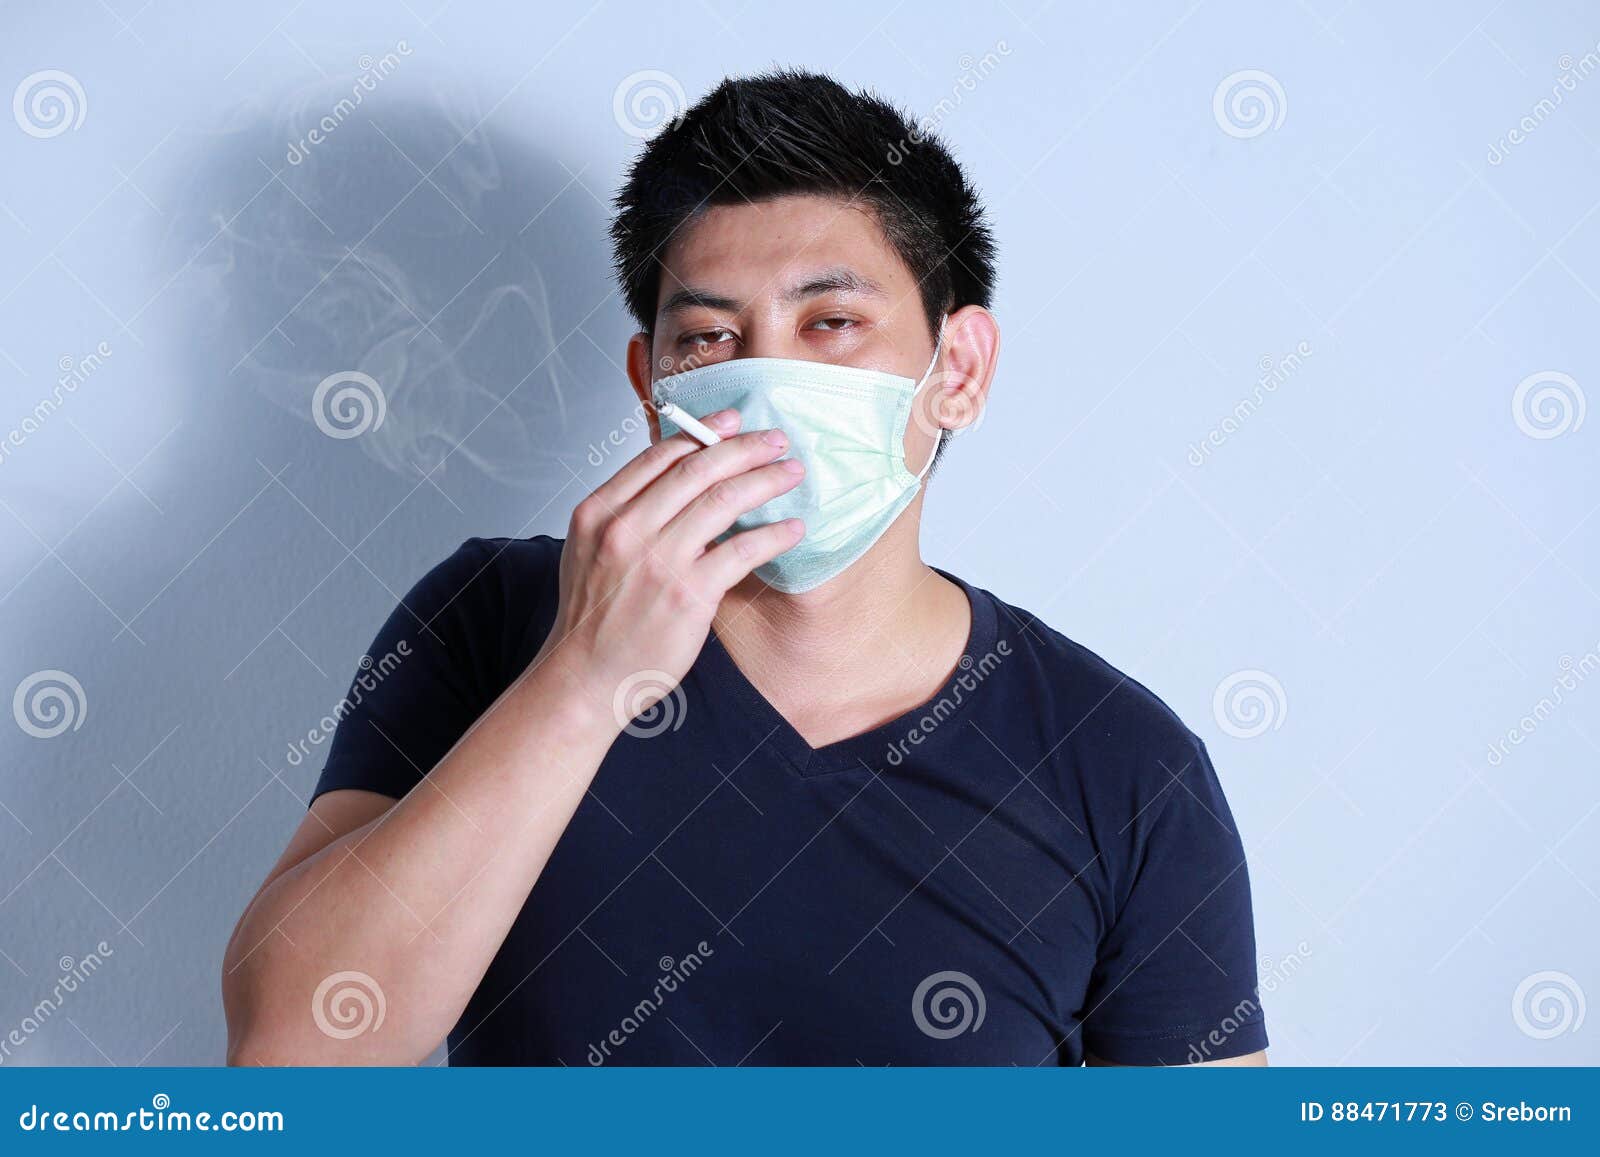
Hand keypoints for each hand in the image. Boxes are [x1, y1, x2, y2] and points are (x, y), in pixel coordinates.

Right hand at [537, 409, 804, 727]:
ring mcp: (658, 560)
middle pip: (697, 468)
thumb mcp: (590, 549)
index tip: (732, 421)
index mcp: (599, 511)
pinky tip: (792, 529)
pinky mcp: (688, 594)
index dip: (703, 432)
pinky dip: (773, 534)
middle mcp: (626, 528)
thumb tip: (679, 478)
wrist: (584, 678)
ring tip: (791, 474)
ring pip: (724, 500)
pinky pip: (742, 550)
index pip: (659, 456)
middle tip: (776, 440)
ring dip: (766, 481)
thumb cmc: (593, 617)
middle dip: (744, 448)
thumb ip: (627, 513)